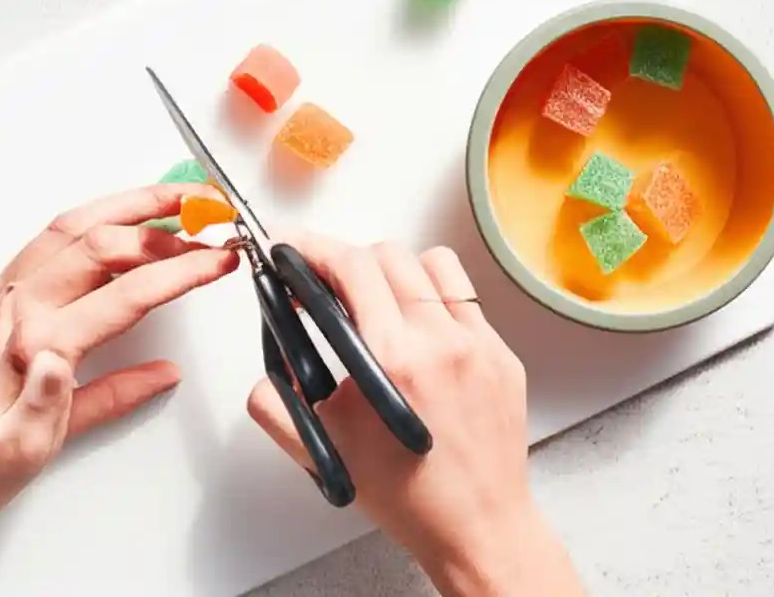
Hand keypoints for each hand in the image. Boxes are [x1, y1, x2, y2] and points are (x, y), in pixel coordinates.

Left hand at [0, 183, 239, 531]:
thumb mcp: (30, 454)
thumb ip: (83, 403)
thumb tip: (149, 370)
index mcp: (27, 345)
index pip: (122, 293)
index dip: (179, 271)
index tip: (219, 260)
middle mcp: (9, 308)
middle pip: (96, 241)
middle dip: (160, 218)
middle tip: (210, 211)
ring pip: (68, 229)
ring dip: (125, 206)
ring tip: (174, 197)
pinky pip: (47, 242)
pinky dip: (93, 219)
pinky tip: (118, 221)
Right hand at [246, 235, 581, 596]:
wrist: (477, 527)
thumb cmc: (406, 496)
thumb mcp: (322, 449)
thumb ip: (274, 402)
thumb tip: (270, 354)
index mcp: (394, 362)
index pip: (351, 267)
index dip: (312, 247)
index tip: (290, 247)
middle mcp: (442, 343)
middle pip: (386, 254)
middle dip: (344, 259)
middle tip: (322, 284)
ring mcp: (480, 344)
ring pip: (430, 263)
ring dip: (392, 269)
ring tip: (374, 299)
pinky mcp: (503, 354)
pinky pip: (464, 297)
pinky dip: (431, 297)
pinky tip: (416, 327)